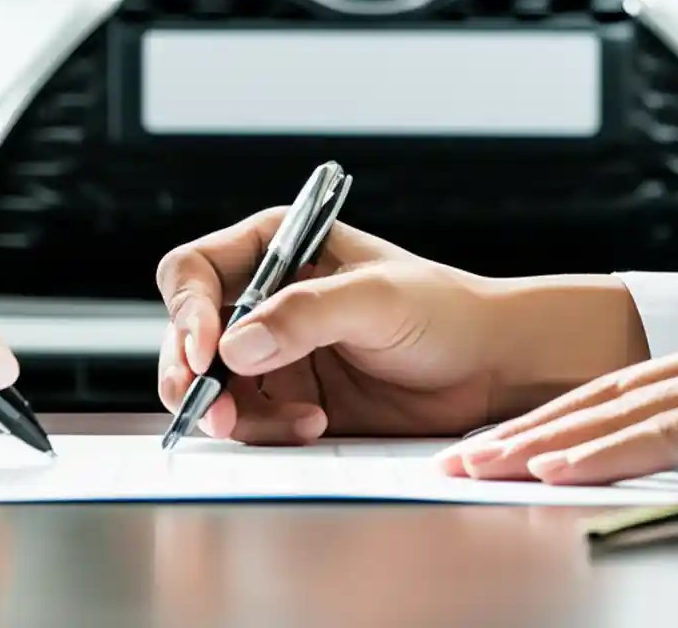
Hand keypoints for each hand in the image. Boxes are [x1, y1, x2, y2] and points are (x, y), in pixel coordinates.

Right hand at [156, 208, 647, 444]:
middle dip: (192, 373)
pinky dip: (270, 428)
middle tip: (213, 408)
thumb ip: (304, 314)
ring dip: (235, 410)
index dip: (188, 311)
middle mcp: (265, 298)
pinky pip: (249, 420)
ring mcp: (273, 352)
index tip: (205, 352)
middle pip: (189, 334)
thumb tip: (234, 346)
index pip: (196, 272)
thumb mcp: (376, 299)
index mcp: (276, 248)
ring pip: (212, 385)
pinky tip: (315, 422)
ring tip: (292, 421)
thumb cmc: (444, 312)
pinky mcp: (289, 397)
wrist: (490, 367)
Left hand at [437, 306, 677, 484]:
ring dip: (547, 438)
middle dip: (531, 425)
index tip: (508, 443)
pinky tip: (560, 467)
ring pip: (629, 403)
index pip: (634, 384)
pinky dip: (612, 448)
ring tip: (483, 464)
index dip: (563, 414)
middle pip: (611, 388)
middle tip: (463, 454)